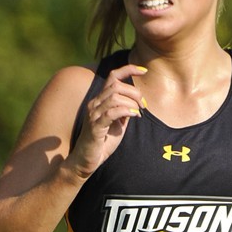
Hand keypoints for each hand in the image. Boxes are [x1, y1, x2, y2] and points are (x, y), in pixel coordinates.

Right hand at [67, 63, 147, 178]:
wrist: (86, 161)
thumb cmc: (102, 143)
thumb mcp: (117, 124)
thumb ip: (124, 112)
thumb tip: (135, 103)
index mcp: (100, 100)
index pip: (112, 77)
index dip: (128, 69)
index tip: (144, 71)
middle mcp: (95, 104)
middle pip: (116, 85)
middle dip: (134, 92)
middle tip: (143, 106)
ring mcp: (93, 114)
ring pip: (115, 96)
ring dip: (132, 102)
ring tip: (138, 113)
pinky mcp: (95, 126)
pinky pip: (112, 112)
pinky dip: (126, 111)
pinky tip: (134, 116)